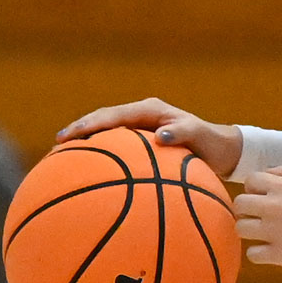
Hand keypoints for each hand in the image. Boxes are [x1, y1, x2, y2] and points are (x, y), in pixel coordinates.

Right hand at [56, 97, 243, 179]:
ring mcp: (141, 129)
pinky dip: (102, 155)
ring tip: (63, 155)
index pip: (113, 114)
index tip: (71, 135)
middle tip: (58, 144)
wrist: (224, 150)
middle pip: (103, 119)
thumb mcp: (201, 137)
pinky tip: (89, 172)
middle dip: (80, 130)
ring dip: (87, 141)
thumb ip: (182, 133)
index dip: (91, 124)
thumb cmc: (213, 144)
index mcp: (151, 110)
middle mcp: (142, 116)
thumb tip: (161, 136)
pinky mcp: (143, 143)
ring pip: (107, 132)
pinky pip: (118, 147)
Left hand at [235, 165, 281, 269]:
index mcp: (280, 187)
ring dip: (249, 229)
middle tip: (258, 214)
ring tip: (263, 233)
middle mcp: (270, 208)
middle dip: (247, 208)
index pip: (249, 181)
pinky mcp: (277, 254)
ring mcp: (272, 232)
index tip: (262, 195)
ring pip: (241, 229)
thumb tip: (268, 173)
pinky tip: (270, 250)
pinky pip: (252, 254)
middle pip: (239, 205)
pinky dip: (258, 252)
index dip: (254, 188)